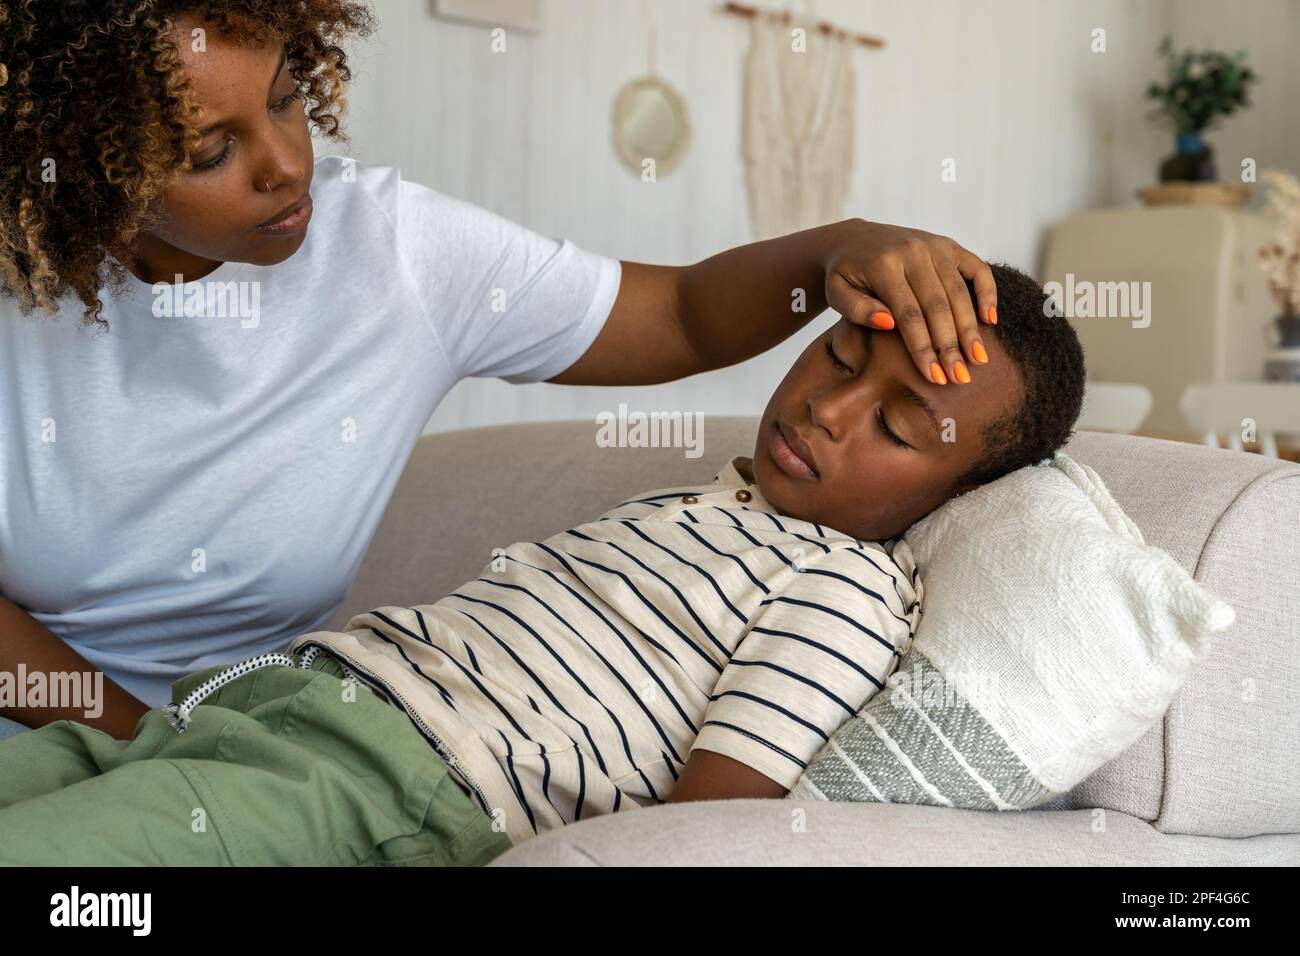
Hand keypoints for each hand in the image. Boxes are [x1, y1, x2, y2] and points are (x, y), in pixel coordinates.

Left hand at [822, 220, 997, 385]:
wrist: (854, 240)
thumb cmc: (845, 276)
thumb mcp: (837, 292)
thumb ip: (857, 310)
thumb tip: (889, 323)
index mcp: (884, 264)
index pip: (909, 314)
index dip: (924, 347)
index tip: (934, 377)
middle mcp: (913, 251)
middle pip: (938, 306)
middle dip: (950, 345)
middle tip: (961, 377)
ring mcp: (934, 246)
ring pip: (959, 292)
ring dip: (970, 328)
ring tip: (978, 359)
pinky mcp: (949, 245)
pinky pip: (977, 268)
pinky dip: (988, 292)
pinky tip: (990, 320)